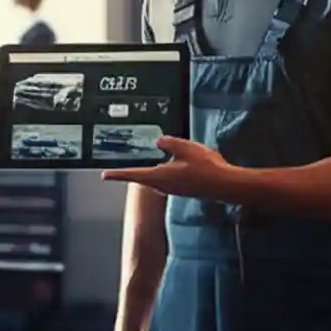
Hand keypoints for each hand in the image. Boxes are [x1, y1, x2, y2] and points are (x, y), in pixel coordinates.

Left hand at [102, 136, 236, 198]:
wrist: (225, 185)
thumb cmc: (205, 167)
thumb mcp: (185, 148)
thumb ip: (169, 143)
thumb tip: (159, 142)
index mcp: (159, 177)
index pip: (133, 174)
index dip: (117, 174)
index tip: (104, 175)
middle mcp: (164, 186)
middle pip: (144, 177)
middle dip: (134, 171)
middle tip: (122, 168)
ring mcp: (174, 189)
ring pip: (157, 177)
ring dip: (152, 170)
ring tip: (148, 163)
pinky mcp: (184, 189)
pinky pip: (169, 178)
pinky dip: (166, 171)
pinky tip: (174, 164)